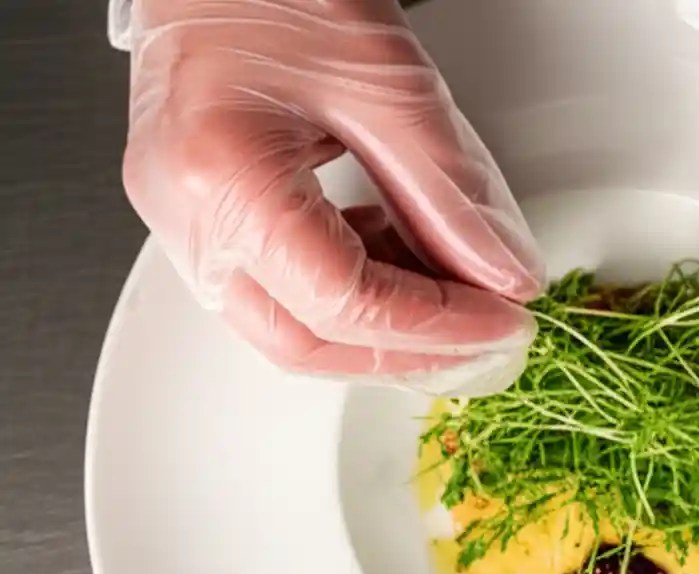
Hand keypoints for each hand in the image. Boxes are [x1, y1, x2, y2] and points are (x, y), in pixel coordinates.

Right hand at [121, 0, 543, 394]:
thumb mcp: (392, 83)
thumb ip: (454, 193)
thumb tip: (505, 273)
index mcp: (220, 174)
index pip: (344, 302)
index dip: (438, 327)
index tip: (505, 322)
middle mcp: (183, 212)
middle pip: (305, 340)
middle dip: (410, 352)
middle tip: (488, 339)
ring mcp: (180, 219)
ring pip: (289, 326)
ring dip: (384, 327)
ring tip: (459, 299)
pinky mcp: (201, 213)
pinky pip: (279, 285)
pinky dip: (353, 288)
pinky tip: (406, 260)